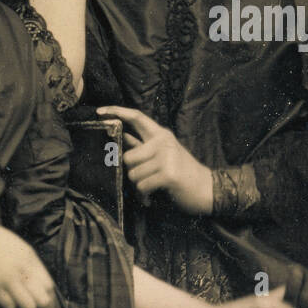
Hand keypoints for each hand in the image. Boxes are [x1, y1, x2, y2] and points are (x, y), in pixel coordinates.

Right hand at [0, 212, 56, 307]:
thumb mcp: (15, 246)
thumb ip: (26, 262)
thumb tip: (34, 281)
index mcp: (31, 259)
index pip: (50, 286)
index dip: (48, 301)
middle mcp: (24, 270)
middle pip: (44, 299)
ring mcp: (9, 279)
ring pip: (29, 307)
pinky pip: (11, 307)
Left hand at [97, 105, 213, 214]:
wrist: (207, 189)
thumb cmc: (182, 173)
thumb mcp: (163, 154)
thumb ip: (143, 146)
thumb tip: (122, 137)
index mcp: (161, 134)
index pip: (136, 117)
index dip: (117, 112)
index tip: (99, 111)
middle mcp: (164, 141)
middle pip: (128, 156)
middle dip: (132, 173)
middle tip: (145, 179)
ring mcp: (167, 157)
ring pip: (133, 174)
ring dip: (139, 186)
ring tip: (153, 187)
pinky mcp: (169, 174)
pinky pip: (142, 186)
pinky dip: (145, 195)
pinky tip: (154, 195)